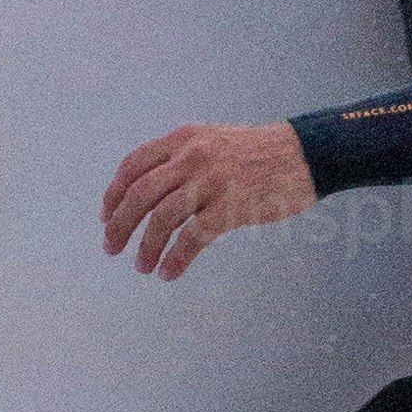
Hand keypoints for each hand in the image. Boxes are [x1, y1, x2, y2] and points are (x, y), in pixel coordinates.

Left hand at [101, 116, 320, 281]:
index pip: (133, 165)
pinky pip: (192, 238)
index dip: (114, 194)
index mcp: (183, 139)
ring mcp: (211, 181)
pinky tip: (169, 272)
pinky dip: (175, 259)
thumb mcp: (212, 141)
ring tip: (142, 266)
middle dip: (119, 225)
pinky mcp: (231, 206)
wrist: (304, 153)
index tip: (106, 216)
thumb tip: (149, 191)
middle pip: (140, 195)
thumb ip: (181, 158)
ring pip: (161, 219)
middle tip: (111, 248)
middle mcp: (192, 157)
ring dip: (146, 247)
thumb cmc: (258, 152)